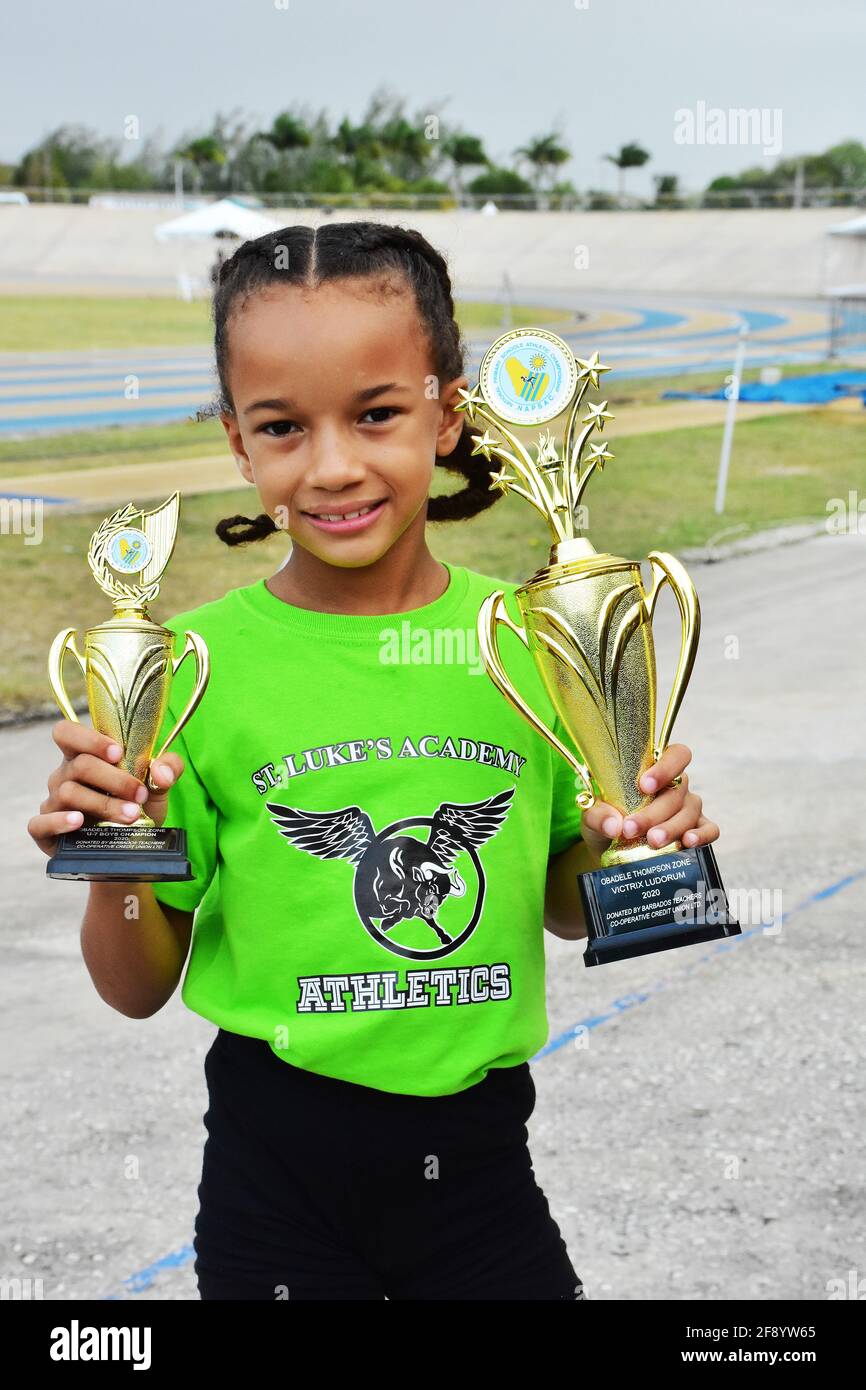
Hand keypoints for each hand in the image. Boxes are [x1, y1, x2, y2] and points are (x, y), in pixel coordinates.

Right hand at [27, 719, 183, 858]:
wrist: (130, 851)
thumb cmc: (137, 809)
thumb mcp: (158, 787)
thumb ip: (169, 768)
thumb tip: (162, 771)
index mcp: (83, 757)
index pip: (67, 733)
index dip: (89, 739)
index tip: (118, 753)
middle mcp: (63, 777)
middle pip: (79, 766)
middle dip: (115, 779)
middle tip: (140, 794)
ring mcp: (53, 804)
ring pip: (68, 793)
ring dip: (103, 803)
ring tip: (131, 815)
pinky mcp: (45, 832)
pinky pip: (40, 823)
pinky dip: (59, 821)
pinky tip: (79, 822)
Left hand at [580, 742, 719, 859]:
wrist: (609, 847)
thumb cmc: (605, 820)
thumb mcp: (593, 815)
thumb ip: (599, 815)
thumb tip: (614, 825)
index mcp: (655, 769)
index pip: (675, 755)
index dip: (665, 767)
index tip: (644, 786)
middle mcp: (676, 785)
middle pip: (676, 791)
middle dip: (653, 812)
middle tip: (632, 829)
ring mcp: (688, 807)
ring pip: (689, 811)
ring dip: (671, 827)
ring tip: (653, 841)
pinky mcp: (696, 829)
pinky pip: (710, 829)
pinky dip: (702, 835)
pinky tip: (688, 842)